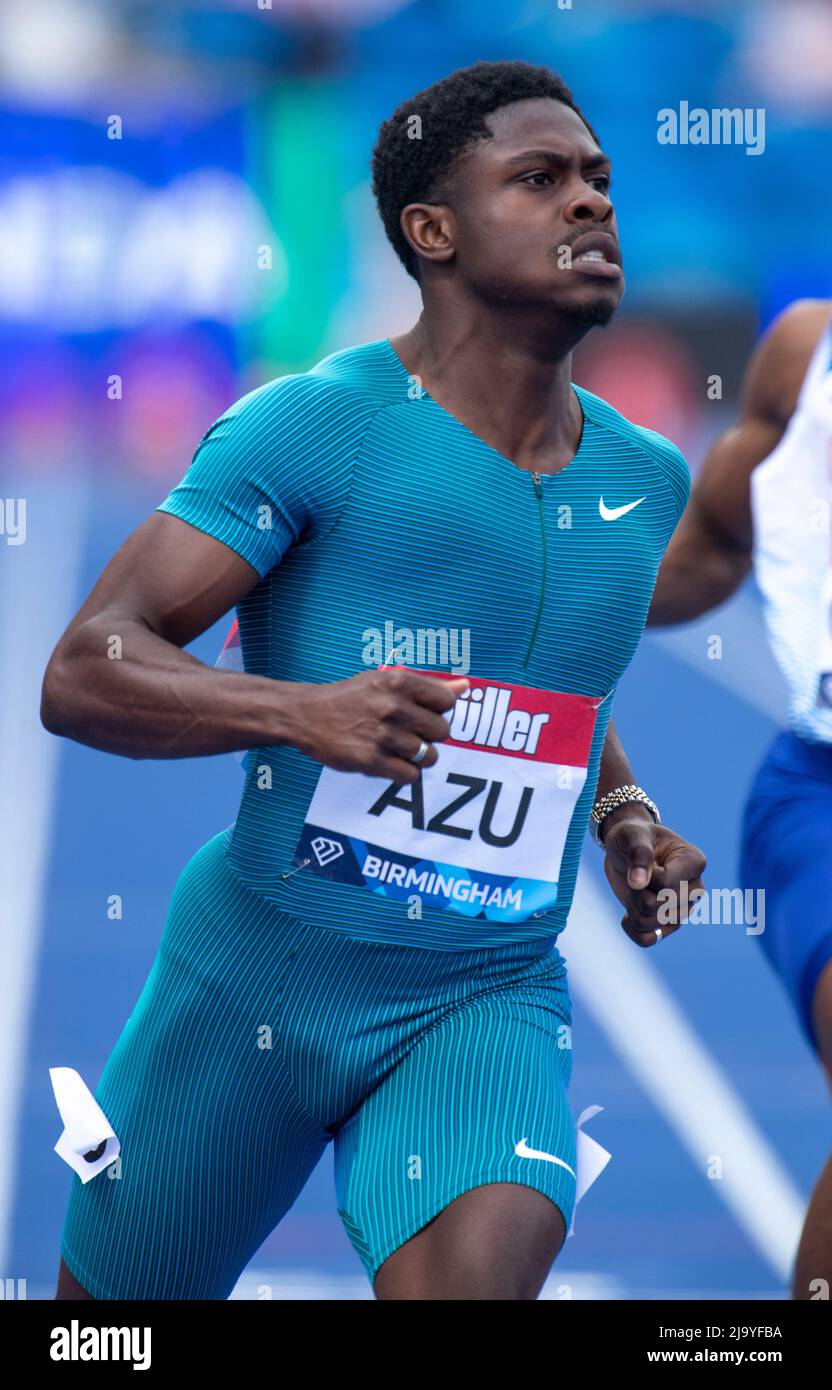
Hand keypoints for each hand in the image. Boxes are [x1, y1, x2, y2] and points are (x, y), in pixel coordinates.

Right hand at [289, 667, 468, 782]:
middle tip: (408, 732)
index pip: (446, 702)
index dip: (437, 711)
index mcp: (398, 681)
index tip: (420, 713)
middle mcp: (393, 707)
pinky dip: (404, 773)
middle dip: (429, 735)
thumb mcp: (386, 681)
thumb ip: (428, 686)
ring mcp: (382, 735)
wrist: (306, 715)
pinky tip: (389, 762)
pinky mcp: (371, 761)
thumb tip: (465, 687)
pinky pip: (410, 776)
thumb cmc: (352, 697)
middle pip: (442, 731)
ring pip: (429, 756)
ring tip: (396, 748)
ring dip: (417, 757)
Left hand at [601, 806, 706, 947]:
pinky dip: (632, 930)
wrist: (625, 849)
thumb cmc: (632, 836)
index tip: (640, 859)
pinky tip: (627, 914)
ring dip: (632, 907)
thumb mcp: (632, 835)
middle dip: (636, 892)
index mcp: (694, 862)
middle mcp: (695, 888)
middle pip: (658, 907)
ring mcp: (683, 909)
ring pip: (651, 924)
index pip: (667, 885)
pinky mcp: (668, 924)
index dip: (644, 876)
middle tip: (635, 875)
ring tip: (634, 889)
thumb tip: (638, 883)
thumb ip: (639, 854)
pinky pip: (648, 940)